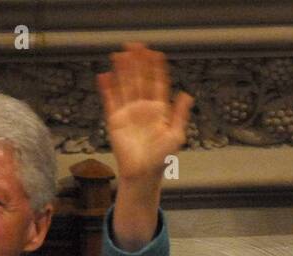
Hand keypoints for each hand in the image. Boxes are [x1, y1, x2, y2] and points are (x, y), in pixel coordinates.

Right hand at [96, 42, 193, 183]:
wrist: (143, 173)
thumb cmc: (161, 158)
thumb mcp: (176, 135)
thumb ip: (180, 114)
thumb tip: (187, 95)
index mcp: (159, 110)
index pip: (157, 83)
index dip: (155, 68)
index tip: (155, 53)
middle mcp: (143, 108)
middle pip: (139, 80)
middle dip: (137, 63)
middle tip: (135, 46)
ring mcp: (128, 112)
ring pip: (125, 86)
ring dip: (122, 71)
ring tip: (120, 54)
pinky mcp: (115, 120)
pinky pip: (110, 100)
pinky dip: (107, 88)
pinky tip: (105, 75)